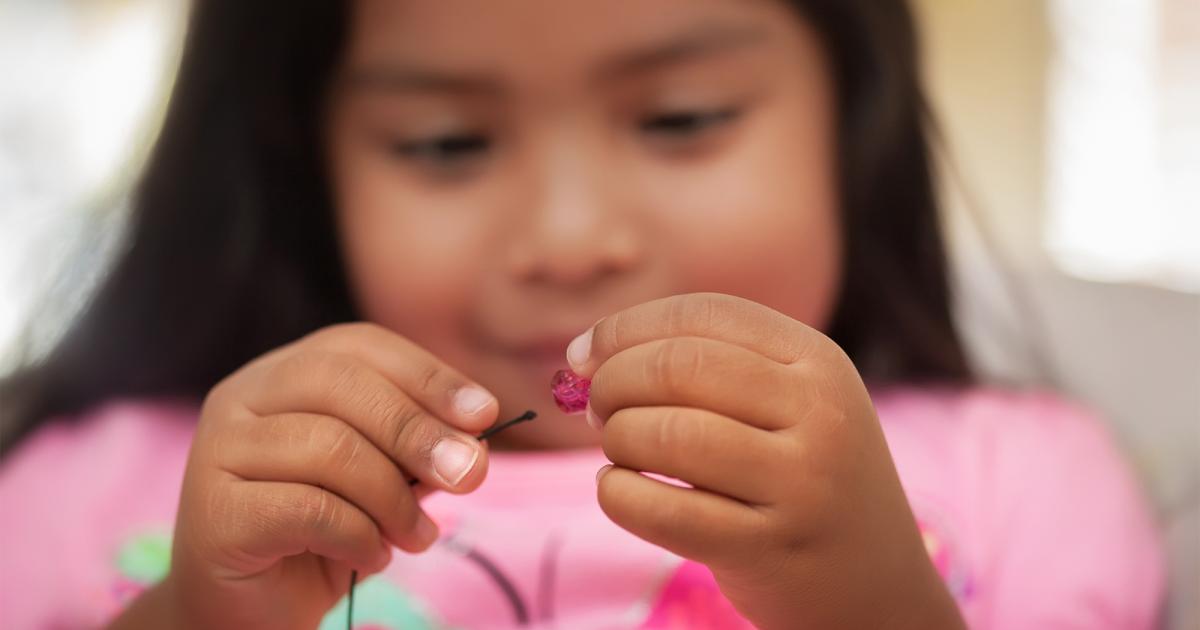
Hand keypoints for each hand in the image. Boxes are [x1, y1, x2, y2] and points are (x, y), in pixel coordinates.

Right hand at [164, 323, 498, 628]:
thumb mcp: (383, 478)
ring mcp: (217, 450)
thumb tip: (473, 444)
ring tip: (418, 536)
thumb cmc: (322, 533)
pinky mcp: (215, 512)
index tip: (484, 413)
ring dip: (393, 498)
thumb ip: (419, 451)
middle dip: (418, 429)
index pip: (359, 346)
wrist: (251, 610)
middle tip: (469, 476)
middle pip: (342, 385)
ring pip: (329, 447)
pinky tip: (373, 556)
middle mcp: (241, 397)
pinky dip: (359, 536)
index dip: (427, 374)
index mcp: (283, 371)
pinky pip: (308, 509)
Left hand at [574, 293, 963, 628]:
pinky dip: (618, 495)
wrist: (876, 588)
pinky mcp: (770, 549)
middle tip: (595, 409)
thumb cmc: (802, 480)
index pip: (704, 313)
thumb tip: (587, 353)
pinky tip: (618, 490)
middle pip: (677, 366)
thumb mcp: (790, 406)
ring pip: (668, 434)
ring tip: (618, 452)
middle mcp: (820, 413)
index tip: (583, 354)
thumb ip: (707, 368)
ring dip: (617, 439)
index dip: (627, 327)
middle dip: (612, 382)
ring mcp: (801, 483)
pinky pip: (664, 510)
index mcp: (819, 361)